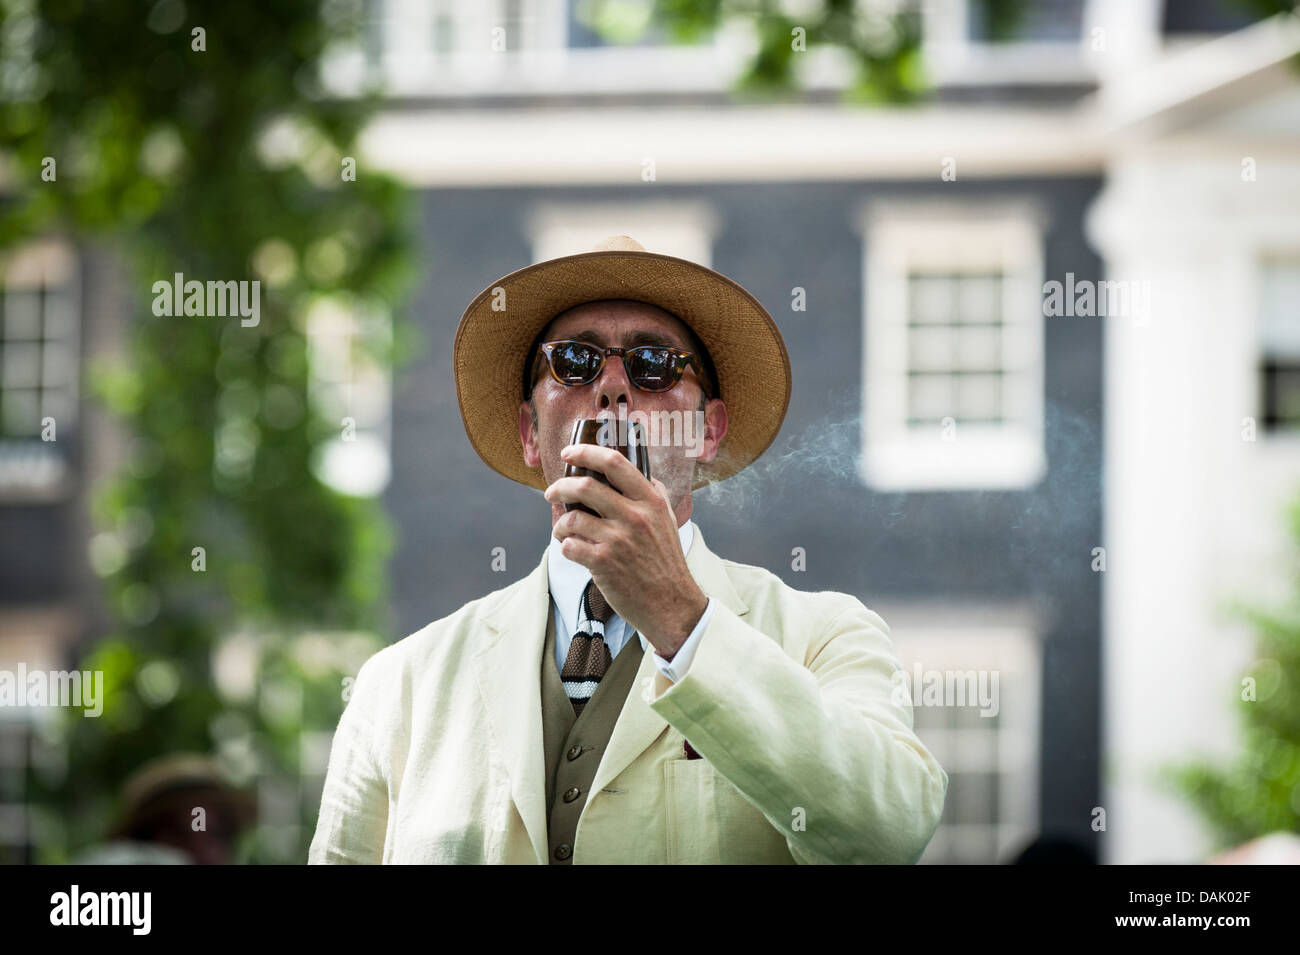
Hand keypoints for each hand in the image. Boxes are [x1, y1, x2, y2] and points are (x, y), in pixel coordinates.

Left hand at [544, 443, 708, 657]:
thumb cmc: (667, 562)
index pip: (615, 463)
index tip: (569, 453)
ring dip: (560, 523)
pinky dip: (565, 547)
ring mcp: (618, 540)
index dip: (586, 453)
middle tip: (551, 493)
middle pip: (585, 486)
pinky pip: (569, 546)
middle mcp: (634, 516)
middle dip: (559, 487)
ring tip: (562, 529)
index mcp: (650, 501)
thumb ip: (654, 495)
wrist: (671, 604)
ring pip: (572, 518)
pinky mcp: (603, 563)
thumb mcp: (668, 521)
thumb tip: (642, 474)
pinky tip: (572, 550)